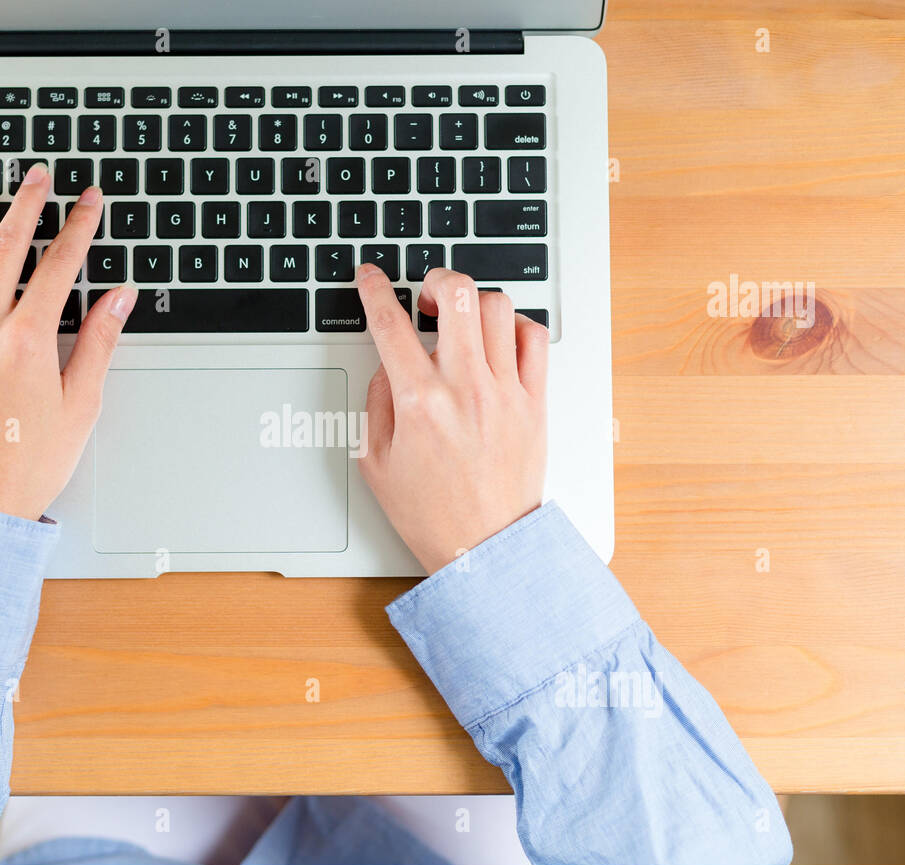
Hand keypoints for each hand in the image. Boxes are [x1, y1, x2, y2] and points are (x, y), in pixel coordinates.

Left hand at [0, 164, 136, 520]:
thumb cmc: (30, 465)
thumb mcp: (82, 406)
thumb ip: (98, 344)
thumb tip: (118, 298)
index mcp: (27, 342)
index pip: (60, 266)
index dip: (78, 227)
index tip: (89, 203)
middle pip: (6, 251)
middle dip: (27, 207)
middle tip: (39, 178)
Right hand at [356, 264, 548, 574]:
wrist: (484, 549)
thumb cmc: (431, 513)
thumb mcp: (375, 462)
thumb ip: (377, 403)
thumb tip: (388, 365)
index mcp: (418, 402)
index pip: (390, 323)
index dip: (374, 289)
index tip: (369, 276)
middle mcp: (465, 388)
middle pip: (456, 292)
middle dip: (435, 278)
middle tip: (426, 294)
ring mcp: (505, 392)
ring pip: (497, 308)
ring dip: (474, 303)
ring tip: (462, 321)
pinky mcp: (534, 403)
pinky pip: (534, 339)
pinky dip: (516, 327)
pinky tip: (499, 340)